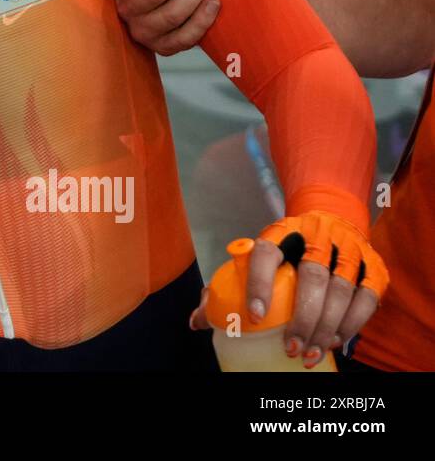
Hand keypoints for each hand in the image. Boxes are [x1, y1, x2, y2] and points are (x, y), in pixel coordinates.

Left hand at [189, 211, 388, 367]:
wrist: (332, 217)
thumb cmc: (285, 248)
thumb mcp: (255, 256)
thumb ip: (226, 287)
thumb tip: (196, 321)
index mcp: (279, 232)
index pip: (266, 253)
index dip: (260, 283)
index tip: (255, 315)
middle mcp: (316, 236)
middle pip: (311, 277)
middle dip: (302, 318)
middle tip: (289, 348)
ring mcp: (347, 250)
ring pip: (341, 290)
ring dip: (327, 327)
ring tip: (310, 353)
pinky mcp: (373, 265)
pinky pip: (367, 298)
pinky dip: (353, 323)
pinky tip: (336, 341)